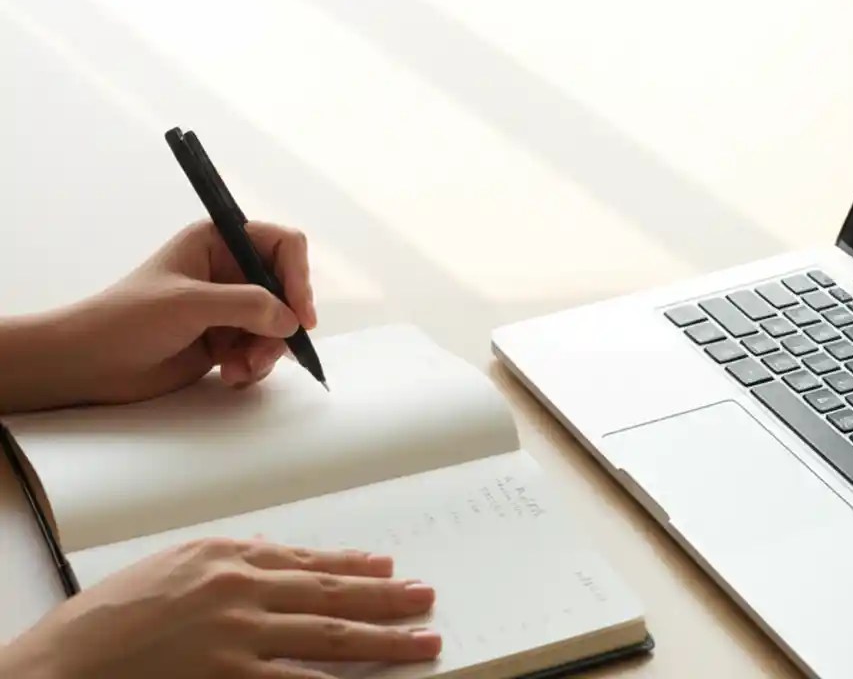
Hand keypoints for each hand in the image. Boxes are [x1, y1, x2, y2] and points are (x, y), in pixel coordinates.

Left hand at [0, 220, 316, 411]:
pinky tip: (230, 376)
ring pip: (276, 327)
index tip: (300, 315)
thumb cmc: (127, 319)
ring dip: (266, 352)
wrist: (89, 364)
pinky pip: (259, 350)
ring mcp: (227, 308)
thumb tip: (291, 321)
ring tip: (241, 370)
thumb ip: (247, 305)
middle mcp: (228, 272)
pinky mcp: (223, 341)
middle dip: (281, 326)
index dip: (298, 277)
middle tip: (266, 353)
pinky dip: (253, 366)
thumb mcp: (190, 304)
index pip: (282, 246)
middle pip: (285, 292)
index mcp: (218, 243)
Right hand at [0, 538, 440, 678]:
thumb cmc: (110, 619)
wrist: (64, 664)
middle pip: (333, 594)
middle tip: (425, 597)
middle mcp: (241, 587)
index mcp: (226, 554)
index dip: (355, 566)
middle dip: (386, 598)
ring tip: (422, 640)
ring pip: (331, 636)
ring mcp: (240, 634)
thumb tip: (272, 550)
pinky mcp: (233, 677)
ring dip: (384, 640)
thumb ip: (228, 559)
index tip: (389, 568)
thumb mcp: (171, 568)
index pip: (308, 560)